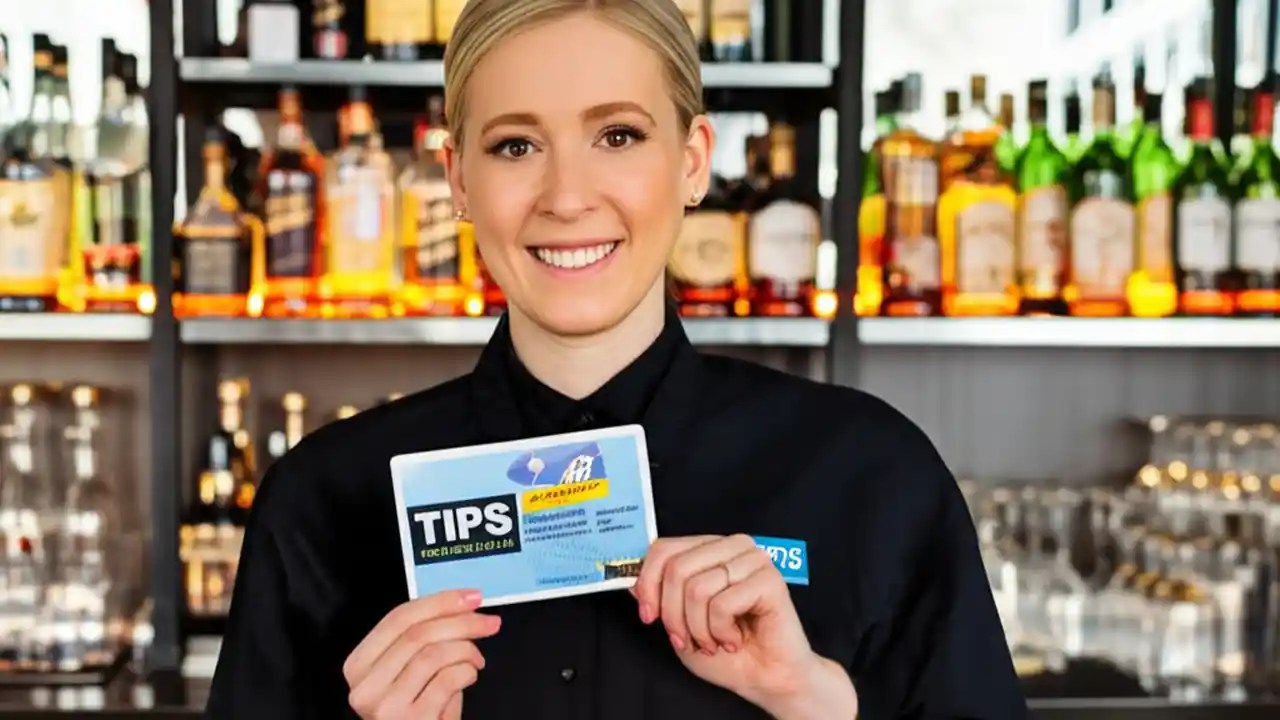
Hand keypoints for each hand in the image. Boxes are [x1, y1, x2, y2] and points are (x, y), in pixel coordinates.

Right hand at [343, 589, 501, 719]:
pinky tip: (470, 675)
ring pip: (434, 654)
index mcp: (359, 665)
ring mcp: (386, 706)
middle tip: (488, 621)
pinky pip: (448, 679)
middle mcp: (366, 686)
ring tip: (477, 659)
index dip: (439, 602)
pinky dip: (467, 671)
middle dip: (461, 621)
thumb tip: (458, 604)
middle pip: (417, 634)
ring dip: (466, 650)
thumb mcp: (409, 674)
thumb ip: (420, 642)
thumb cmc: (419, 713)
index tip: (470, 596)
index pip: (398, 618)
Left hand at [632, 535, 855, 718]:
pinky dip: (721, 631)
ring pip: (697, 588)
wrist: (765, 677)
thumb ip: (658, 596)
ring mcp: (753, 560)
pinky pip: (723, 603)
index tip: (648, 615)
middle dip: (674, 615)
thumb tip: (630, 578)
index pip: (664, 549)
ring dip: (698, 628)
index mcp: (710, 549)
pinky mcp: (769, 580)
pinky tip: (734, 638)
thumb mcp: (679, 621)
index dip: (647, 584)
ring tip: (713, 640)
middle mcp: (732, 547)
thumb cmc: (727, 650)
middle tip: (687, 638)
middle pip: (677, 568)